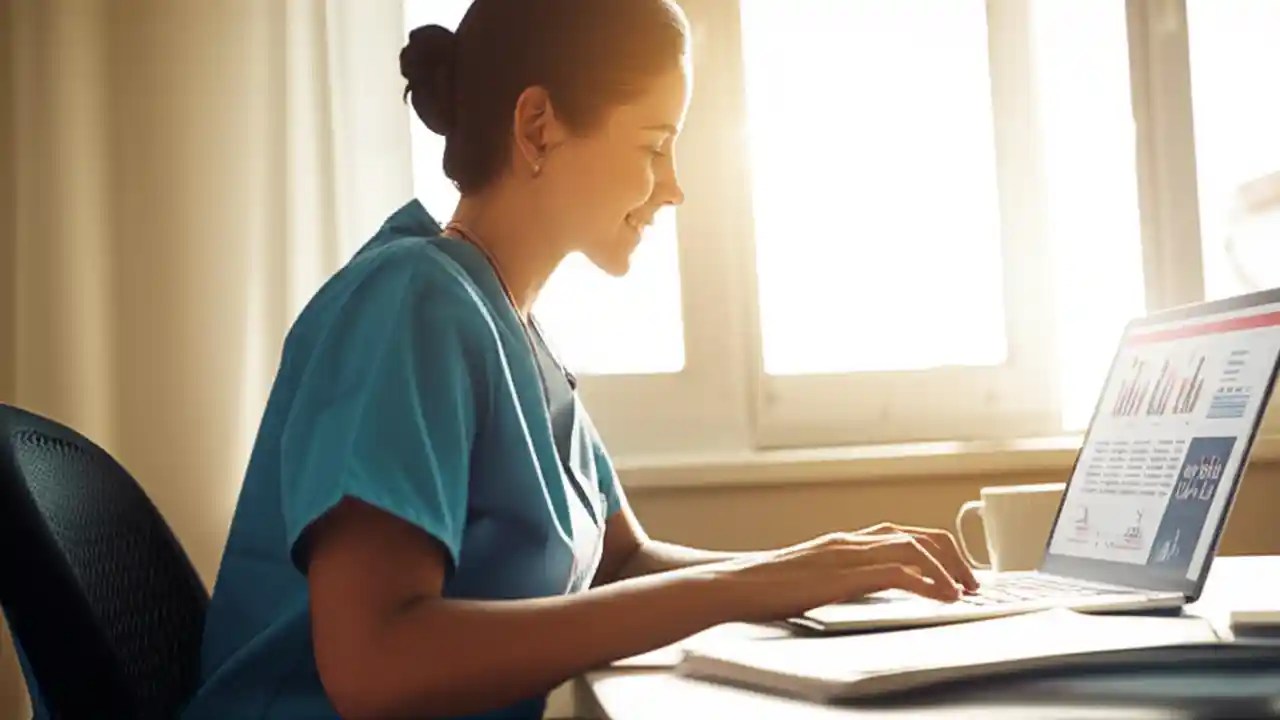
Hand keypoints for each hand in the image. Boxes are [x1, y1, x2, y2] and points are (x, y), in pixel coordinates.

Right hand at [710, 531, 970, 623]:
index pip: (907, 534)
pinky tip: (941, 597)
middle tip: (974, 585)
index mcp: (847, 540)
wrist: (735, 584)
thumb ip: (844, 577)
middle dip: (954, 558)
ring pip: (914, 548)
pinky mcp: (841, 574)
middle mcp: (852, 540)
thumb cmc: (768, 586)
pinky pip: (896, 572)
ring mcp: (847, 554)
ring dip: (947, 570)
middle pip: (919, 535)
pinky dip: (926, 582)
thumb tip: (876, 592)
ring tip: (964, 593)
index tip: (961, 575)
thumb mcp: (815, 577)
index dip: (941, 551)